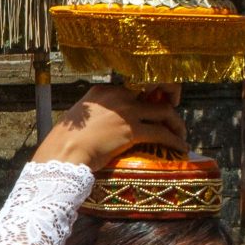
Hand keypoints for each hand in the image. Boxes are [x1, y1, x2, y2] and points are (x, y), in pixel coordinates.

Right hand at [32, 83, 183, 168]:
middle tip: (172, 123)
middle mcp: (117, 96)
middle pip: (152, 98)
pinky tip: (179, 147)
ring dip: (176, 124)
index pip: (134, 90)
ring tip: (180, 135)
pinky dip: (174, 140)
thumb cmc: (64, 143)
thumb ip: (96, 116)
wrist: (64, 153)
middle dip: (166, 110)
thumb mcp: (81, 119)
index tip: (153, 112)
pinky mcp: (132, 130)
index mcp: (103, 90)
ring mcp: (126, 111)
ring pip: (163, 112)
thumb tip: (105, 125)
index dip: (147, 101)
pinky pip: (161, 132)